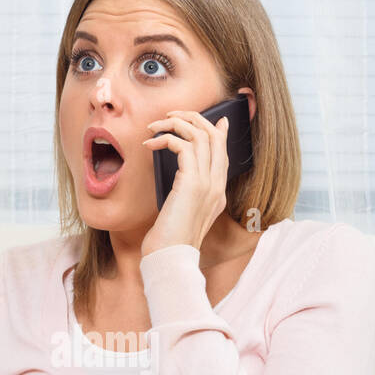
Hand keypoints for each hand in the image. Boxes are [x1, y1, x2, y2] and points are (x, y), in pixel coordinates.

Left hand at [140, 109, 229, 255]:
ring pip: (200, 135)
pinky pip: (183, 145)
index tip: (211, 118)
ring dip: (175, 124)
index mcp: (217, 193)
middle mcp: (217, 186)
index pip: (224, 153)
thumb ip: (184, 194)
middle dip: (193, 118)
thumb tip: (177, 179)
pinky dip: (166, 138)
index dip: (217, 131)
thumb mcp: (180, 213)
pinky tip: (150, 145)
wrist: (169, 259)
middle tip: (172, 115)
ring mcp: (208, 184)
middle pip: (215, 137)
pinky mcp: (192, 184)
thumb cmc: (169, 241)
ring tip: (154, 126)